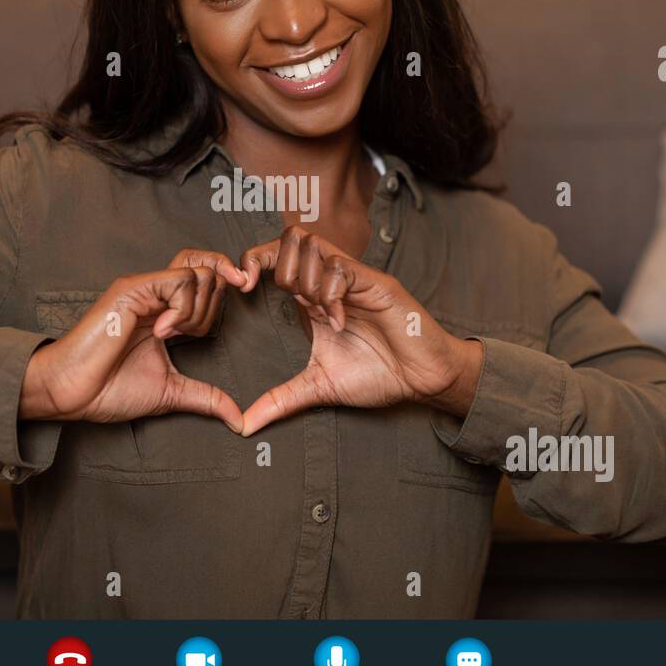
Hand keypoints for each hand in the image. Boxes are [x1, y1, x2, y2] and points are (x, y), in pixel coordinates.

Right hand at [18, 248, 249, 431]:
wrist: (73, 393)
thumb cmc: (109, 390)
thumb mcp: (171, 393)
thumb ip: (206, 398)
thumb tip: (239, 419)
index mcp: (166, 311)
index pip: (207, 278)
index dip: (228, 287)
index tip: (239, 303)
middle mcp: (156, 294)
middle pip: (210, 270)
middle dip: (216, 305)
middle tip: (190, 334)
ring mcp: (145, 289)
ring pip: (199, 273)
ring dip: (197, 310)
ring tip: (171, 335)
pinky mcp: (132, 289)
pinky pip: (178, 280)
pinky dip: (182, 309)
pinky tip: (161, 332)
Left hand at [237, 226, 483, 435]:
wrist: (423, 379)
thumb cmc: (380, 375)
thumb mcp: (319, 388)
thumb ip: (281, 400)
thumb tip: (244, 426)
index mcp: (313, 299)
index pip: (277, 257)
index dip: (253, 261)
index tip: (241, 287)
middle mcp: (331, 282)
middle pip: (290, 239)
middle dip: (277, 267)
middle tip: (292, 305)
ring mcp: (354, 279)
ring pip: (312, 246)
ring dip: (307, 281)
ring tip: (323, 316)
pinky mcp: (375, 283)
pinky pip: (340, 268)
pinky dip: (331, 296)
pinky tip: (341, 324)